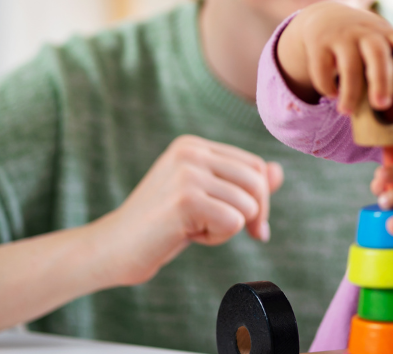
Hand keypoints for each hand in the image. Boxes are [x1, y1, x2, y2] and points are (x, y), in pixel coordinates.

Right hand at [92, 135, 283, 285]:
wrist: (113, 248)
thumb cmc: (160, 226)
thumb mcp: (205, 199)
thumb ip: (240, 184)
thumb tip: (279, 171)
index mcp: (193, 145)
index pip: (255, 165)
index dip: (258, 199)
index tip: (248, 225)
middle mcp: (191, 152)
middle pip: (258, 182)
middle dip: (252, 215)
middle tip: (220, 231)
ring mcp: (188, 173)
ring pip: (248, 205)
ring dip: (228, 227)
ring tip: (194, 228)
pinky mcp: (186, 199)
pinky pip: (233, 222)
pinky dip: (217, 237)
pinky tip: (188, 235)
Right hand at [276, 1, 392, 114]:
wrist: (324, 17)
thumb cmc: (361, 44)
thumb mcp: (378, 45)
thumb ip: (389, 70)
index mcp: (386, 35)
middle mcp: (366, 33)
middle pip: (378, 54)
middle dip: (381, 81)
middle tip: (382, 105)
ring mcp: (342, 37)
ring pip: (349, 65)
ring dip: (350, 91)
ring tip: (347, 112)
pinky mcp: (319, 44)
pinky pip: (322, 68)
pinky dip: (327, 85)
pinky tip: (332, 95)